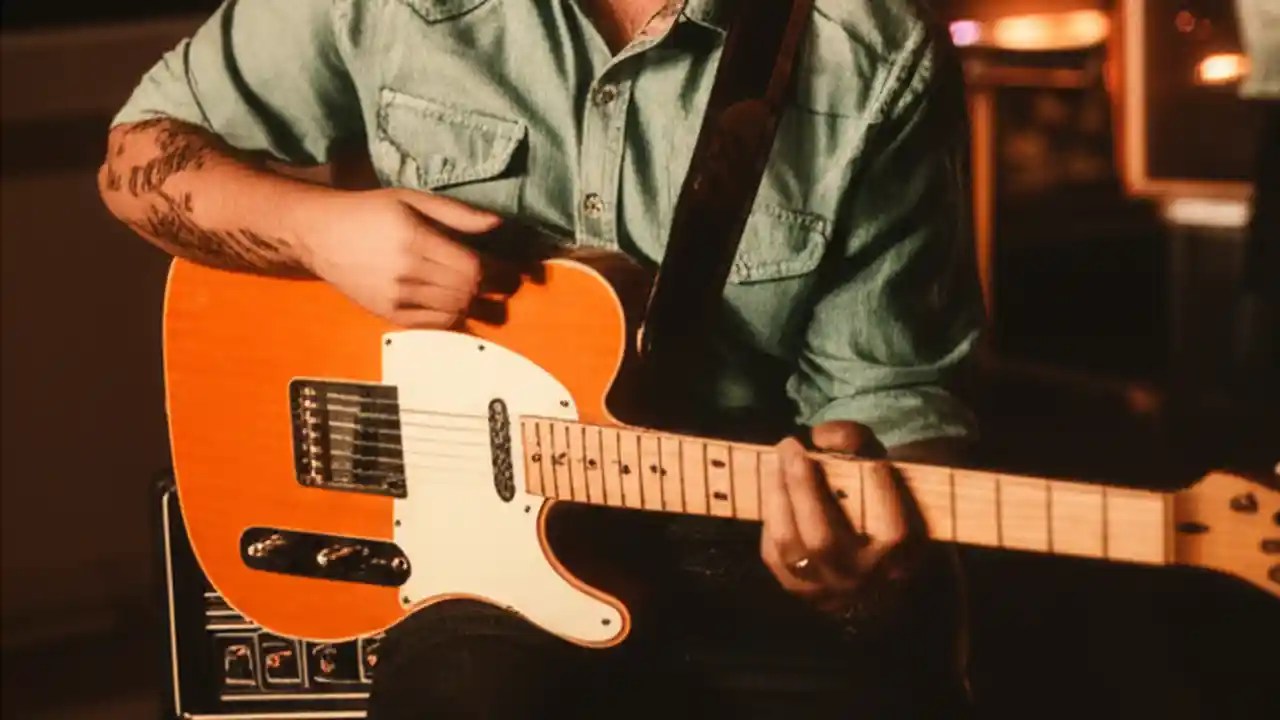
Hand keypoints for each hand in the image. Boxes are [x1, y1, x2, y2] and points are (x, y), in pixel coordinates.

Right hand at [299, 188, 503, 327]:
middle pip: (467, 290)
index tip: (510, 267)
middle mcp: (406, 274)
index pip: (472, 266)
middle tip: (504, 281)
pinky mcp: (389, 315)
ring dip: (475, 303)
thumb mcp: (411, 199)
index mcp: (414, 241)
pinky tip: (458, 304)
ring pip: (454, 310)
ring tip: (482, 292)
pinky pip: (434, 325)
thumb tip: (497, 224)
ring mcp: (396, 299)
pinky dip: (454, 318)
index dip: (498, 270)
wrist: (320, 235)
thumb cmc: (369, 211)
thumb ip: (456, 213)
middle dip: (491, 288)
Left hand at [760, 421, 924, 619]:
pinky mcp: (798, 589)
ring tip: (777, 462)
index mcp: (898, 559)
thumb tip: (824, 435)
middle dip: (802, 486)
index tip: (873, 461)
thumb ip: (861, 446)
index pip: (892, 533)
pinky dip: (771, 517)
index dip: (881, 494)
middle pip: (822, 539)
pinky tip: (775, 490)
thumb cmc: (877, 510)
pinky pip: (773, 553)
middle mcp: (860, 580)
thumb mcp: (885, 478)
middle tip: (790, 445)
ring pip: (790, 546)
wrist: (868, 572)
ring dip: (777, 497)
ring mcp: (825, 589)